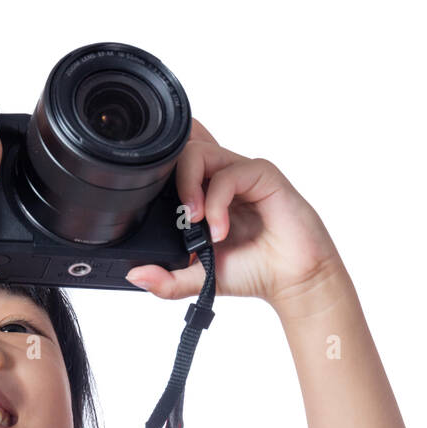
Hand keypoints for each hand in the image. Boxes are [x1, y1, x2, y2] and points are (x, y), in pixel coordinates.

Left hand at [125, 119, 343, 308]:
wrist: (292, 279)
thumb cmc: (253, 270)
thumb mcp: (199, 278)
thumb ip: (167, 279)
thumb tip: (134, 275)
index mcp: (204, 193)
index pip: (175, 160)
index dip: (158, 167)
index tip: (147, 199)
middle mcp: (220, 177)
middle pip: (180, 148)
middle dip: (168, 178)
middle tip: (177, 217)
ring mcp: (240, 172)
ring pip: (199, 152)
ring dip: (188, 187)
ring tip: (194, 222)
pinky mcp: (261, 174)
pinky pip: (229, 174)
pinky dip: (217, 203)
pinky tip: (219, 232)